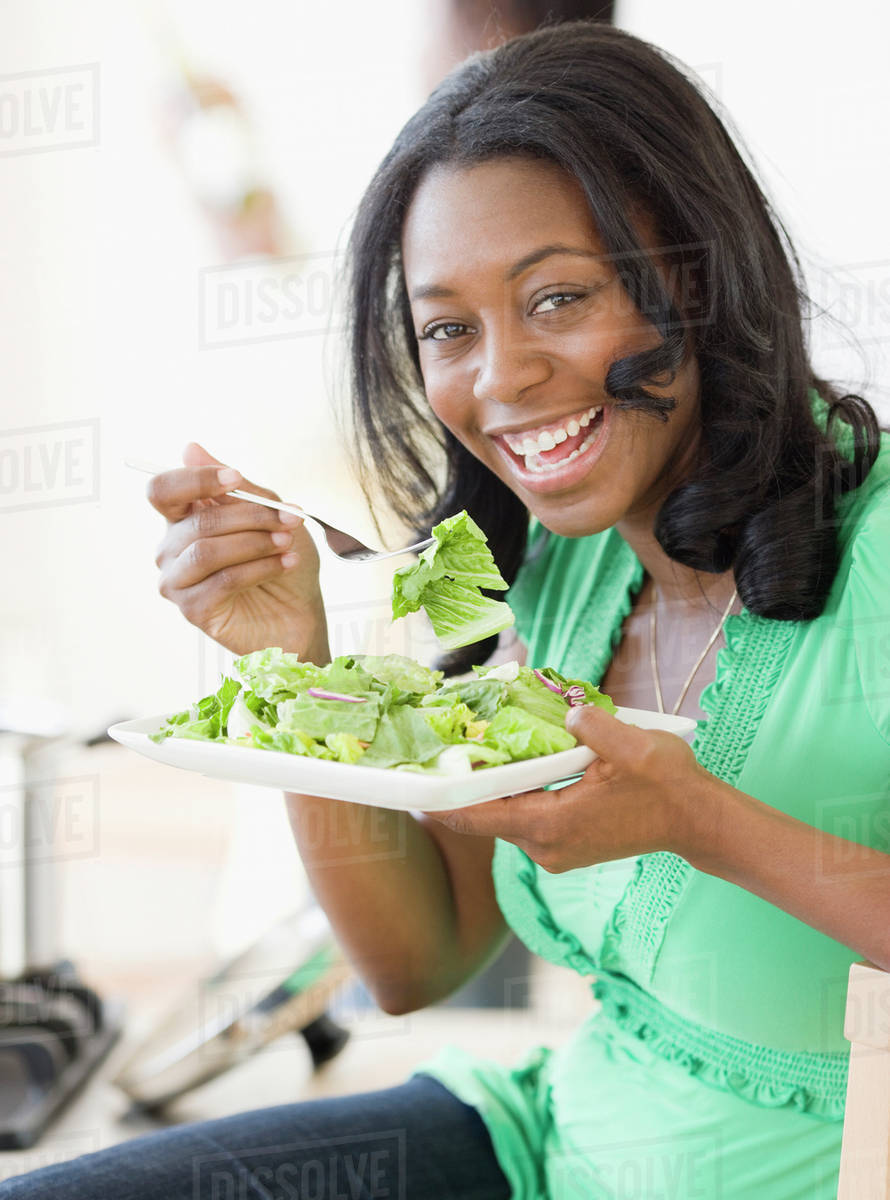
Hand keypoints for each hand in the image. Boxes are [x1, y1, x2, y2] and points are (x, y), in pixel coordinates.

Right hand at [150, 442, 329, 660]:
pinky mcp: (193, 610)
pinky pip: (222, 581)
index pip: (163, 490)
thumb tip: (190, 448)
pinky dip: (259, 568)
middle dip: (251, 516)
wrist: (300, 613)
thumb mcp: (271, 514)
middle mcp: (172, 549)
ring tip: (287, 543)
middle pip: (198, 521)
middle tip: (289, 518)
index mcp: (184, 519)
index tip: (234, 478)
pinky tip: (284, 564)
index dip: (195, 479)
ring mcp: (178, 581)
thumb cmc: (283, 559)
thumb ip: (237, 487)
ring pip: (207, 551)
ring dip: (255, 542)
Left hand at [426, 705, 706, 872]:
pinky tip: (509, 769)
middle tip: (434, 752)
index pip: (480, 816)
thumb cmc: (667, 783)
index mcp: (553, 824)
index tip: (410, 782)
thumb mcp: (635, 745)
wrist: (695, 820)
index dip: (442, 800)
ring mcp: (554, 853)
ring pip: (504, 818)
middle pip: (486, 816)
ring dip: (489, 790)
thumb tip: (566, 714)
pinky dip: (511, 797)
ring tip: (466, 754)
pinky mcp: (564, 848)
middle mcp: (546, 847)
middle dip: (462, 787)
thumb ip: (594, 727)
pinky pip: (523, 820)